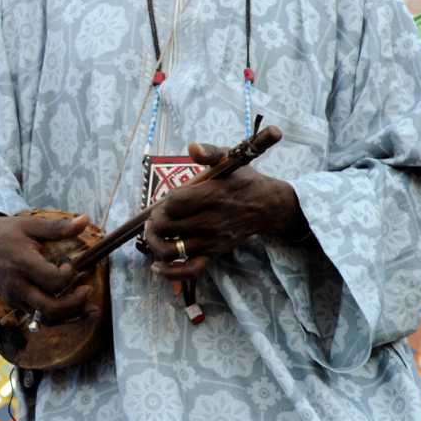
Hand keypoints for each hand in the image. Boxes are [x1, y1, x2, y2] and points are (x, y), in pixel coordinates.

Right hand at [0, 210, 100, 322]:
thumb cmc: (8, 232)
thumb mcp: (32, 225)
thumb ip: (59, 227)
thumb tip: (85, 220)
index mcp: (22, 264)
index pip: (52, 280)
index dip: (68, 274)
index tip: (68, 262)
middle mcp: (17, 285)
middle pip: (50, 308)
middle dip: (75, 304)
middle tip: (88, 290)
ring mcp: (14, 297)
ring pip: (45, 317)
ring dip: (68, 313)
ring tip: (85, 302)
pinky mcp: (14, 303)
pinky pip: (38, 315)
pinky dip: (55, 312)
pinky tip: (68, 301)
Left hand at [140, 142, 302, 280]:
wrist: (268, 206)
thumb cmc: (244, 180)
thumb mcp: (230, 158)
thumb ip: (209, 152)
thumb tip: (192, 147)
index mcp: (212, 195)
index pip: (174, 203)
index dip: (163, 203)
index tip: (165, 201)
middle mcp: (210, 220)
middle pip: (167, 227)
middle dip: (154, 222)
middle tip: (156, 217)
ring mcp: (211, 240)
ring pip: (172, 250)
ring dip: (155, 243)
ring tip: (153, 234)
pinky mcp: (213, 254)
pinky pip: (190, 271)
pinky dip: (170, 273)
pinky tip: (157, 266)